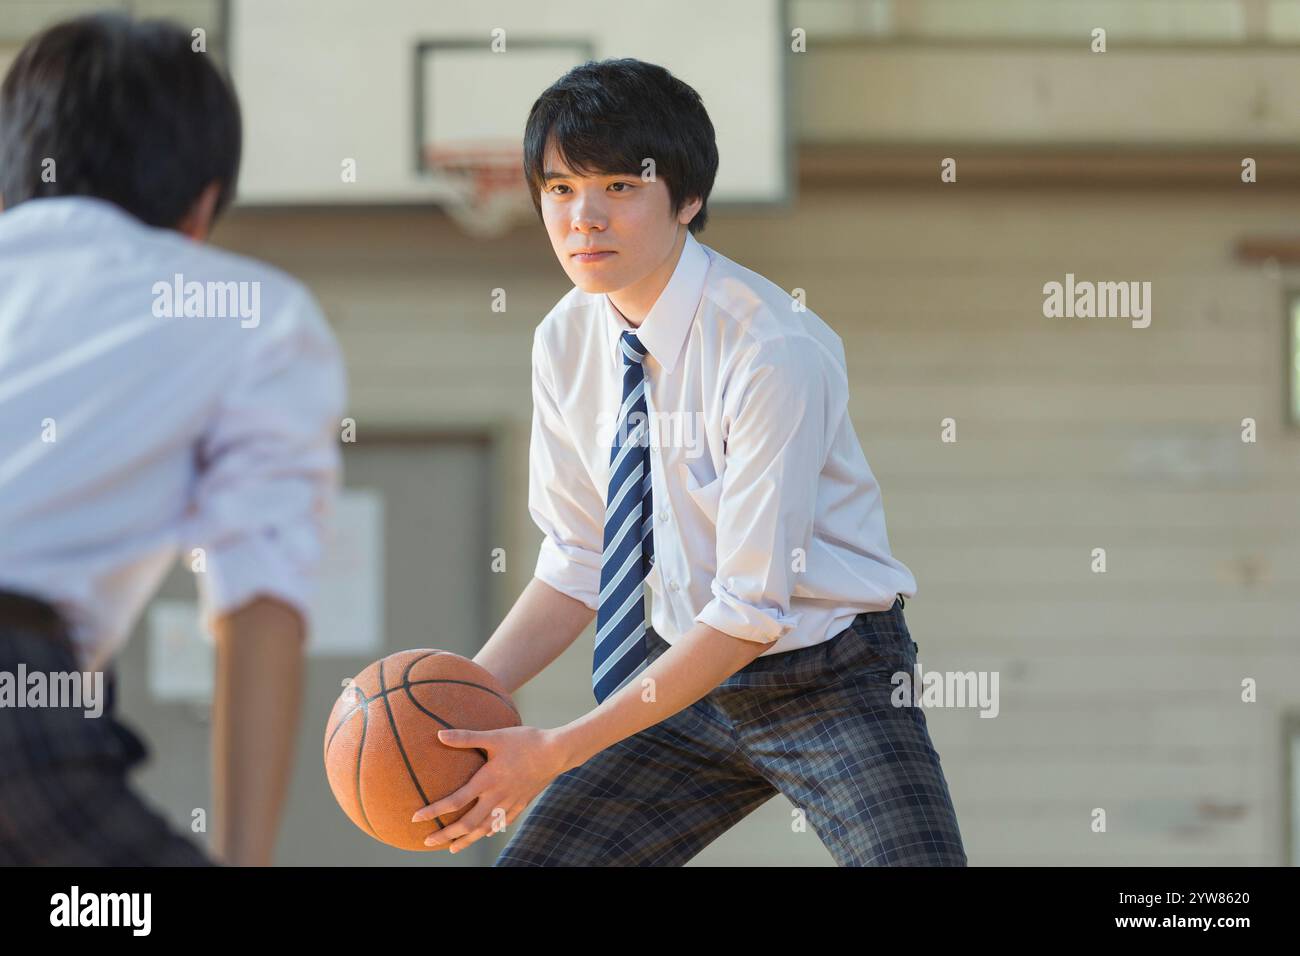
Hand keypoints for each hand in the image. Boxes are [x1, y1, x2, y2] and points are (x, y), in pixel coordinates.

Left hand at [412, 725, 566, 853]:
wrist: (558, 752)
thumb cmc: (525, 740)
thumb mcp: (495, 736)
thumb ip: (467, 738)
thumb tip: (439, 734)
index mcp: (488, 780)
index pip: (456, 801)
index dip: (434, 811)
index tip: (416, 818)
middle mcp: (497, 796)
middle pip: (467, 823)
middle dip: (446, 835)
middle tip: (428, 841)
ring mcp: (510, 803)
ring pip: (484, 828)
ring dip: (466, 840)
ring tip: (452, 848)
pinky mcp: (522, 803)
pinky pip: (502, 823)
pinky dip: (490, 831)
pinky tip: (485, 834)